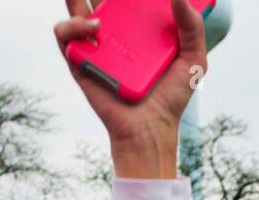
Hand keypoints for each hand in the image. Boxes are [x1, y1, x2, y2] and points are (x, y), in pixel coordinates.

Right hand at [55, 0, 207, 178]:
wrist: (150, 128)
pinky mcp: (78, 59)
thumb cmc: (171, 97)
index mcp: (140, 30)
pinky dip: (72, 25)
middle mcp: (115, 34)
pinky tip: (95, 28)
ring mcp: (95, 45)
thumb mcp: (193, 62)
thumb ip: (193, 29)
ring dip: (79, 0)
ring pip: (77, 8)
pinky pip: (64, 33)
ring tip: (101, 7)